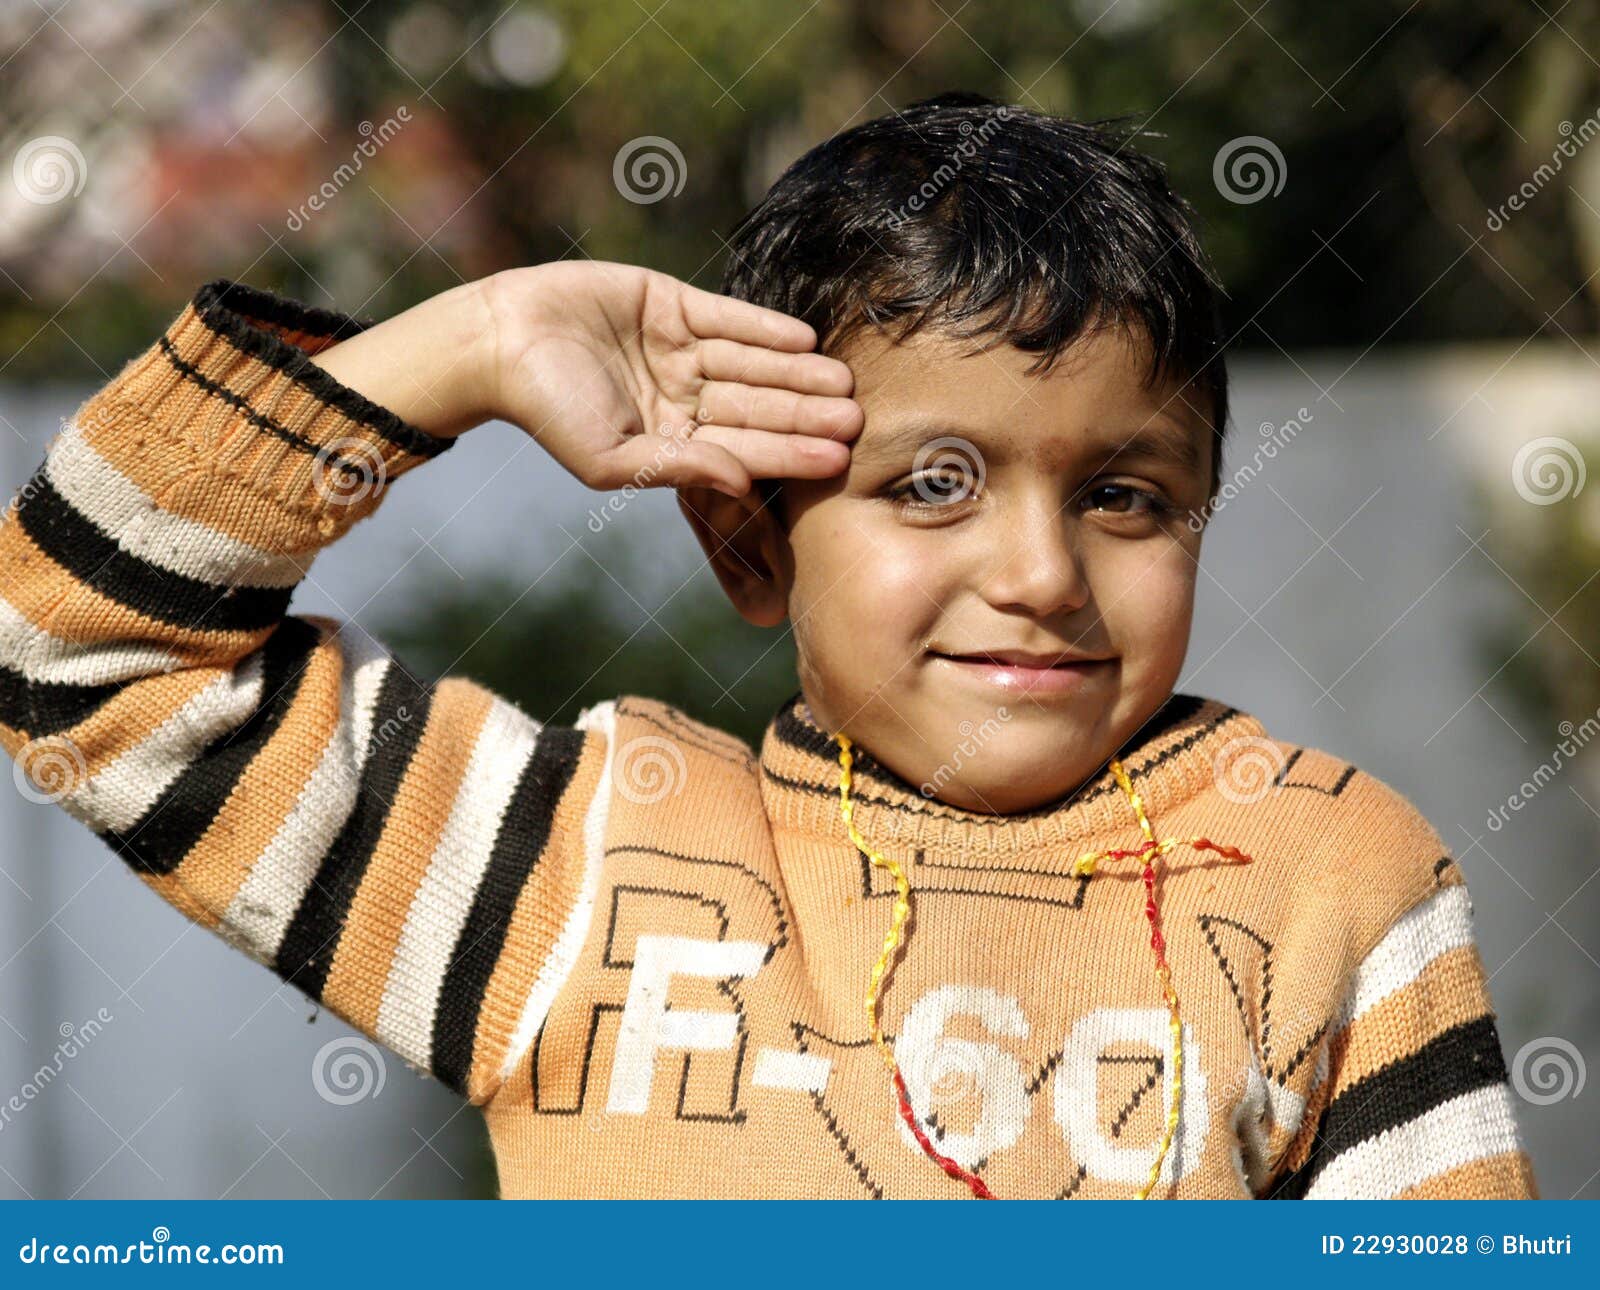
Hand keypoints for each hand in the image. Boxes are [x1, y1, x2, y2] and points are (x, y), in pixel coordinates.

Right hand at [480, 261, 861, 496]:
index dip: (792, 454)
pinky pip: (726, 317)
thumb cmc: (547, 412)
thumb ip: (679, 469)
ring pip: (751, 363)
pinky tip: (805, 340)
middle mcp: (681, 396)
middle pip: (758, 406)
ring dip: (796, 374)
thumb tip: (742, 485)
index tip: (838, 460)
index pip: (744, 449)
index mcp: (670, 440)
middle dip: (806, 414)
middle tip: (857, 420)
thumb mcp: (610, 456)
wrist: (498, 341)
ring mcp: (677, 349)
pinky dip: (764, 327)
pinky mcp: (668, 302)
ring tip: (842, 382)